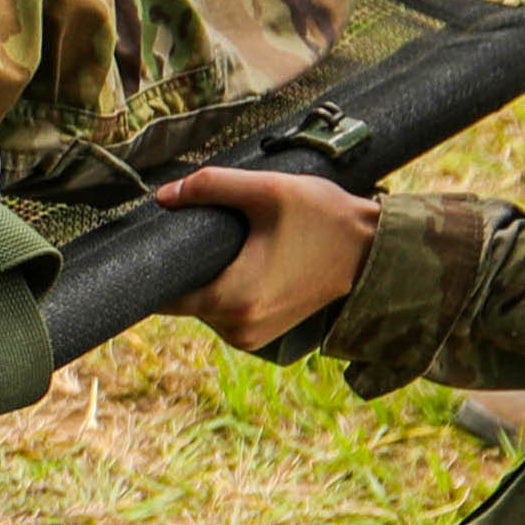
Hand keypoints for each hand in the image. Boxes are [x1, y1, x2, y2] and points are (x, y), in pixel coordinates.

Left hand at [153, 165, 377, 351]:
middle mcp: (238, 328)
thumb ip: (210, 186)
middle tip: (196, 230)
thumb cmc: (324, 218)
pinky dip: (224, 290)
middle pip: (183, 298)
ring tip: (227, 245)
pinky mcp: (262, 336)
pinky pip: (224, 312)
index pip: (164, 293)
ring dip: (206, 278)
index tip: (151, 242)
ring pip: (203, 305)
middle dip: (184, 266)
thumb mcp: (266, 190)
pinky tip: (239, 263)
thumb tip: (164, 196)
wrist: (374, 249)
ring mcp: (250, 338)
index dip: (151, 266)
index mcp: (233, 300)